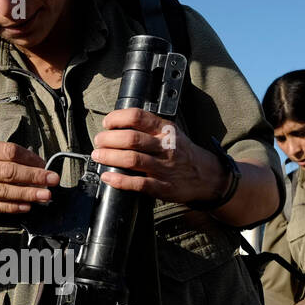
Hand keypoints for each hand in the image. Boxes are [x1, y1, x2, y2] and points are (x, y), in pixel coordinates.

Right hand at [0, 138, 58, 215]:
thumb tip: (19, 158)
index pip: (6, 151)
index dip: (29, 158)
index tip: (43, 163)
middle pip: (8, 171)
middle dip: (34, 177)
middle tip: (53, 180)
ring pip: (2, 191)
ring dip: (27, 194)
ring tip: (46, 196)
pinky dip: (10, 207)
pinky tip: (25, 206)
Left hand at [91, 108, 224, 204]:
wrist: (206, 176)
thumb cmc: (182, 152)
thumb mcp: (171, 133)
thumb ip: (149, 127)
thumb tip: (118, 125)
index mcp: (166, 130)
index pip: (138, 117)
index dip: (118, 118)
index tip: (107, 123)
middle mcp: (166, 147)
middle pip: (131, 139)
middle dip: (109, 139)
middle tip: (98, 141)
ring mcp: (165, 168)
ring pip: (132, 160)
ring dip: (109, 157)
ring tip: (98, 156)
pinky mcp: (163, 187)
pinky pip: (138, 184)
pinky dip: (119, 180)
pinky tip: (107, 177)